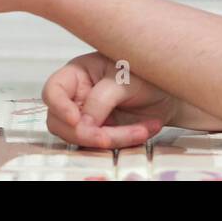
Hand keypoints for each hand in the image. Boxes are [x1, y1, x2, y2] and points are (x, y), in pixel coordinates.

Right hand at [42, 52, 172, 148]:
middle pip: (59, 122)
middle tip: (108, 136)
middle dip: (86, 133)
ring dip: (110, 139)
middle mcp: (77, 97)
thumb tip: (83, 124)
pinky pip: (101, 146)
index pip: (53, 90)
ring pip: (81, 138)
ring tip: (140, 130)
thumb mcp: (123, 79)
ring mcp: (88, 117)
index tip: (76, 119)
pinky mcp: (101, 133)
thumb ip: (101, 99)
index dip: (59, 107)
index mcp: (77, 74)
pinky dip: (122, 142)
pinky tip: (143, 130)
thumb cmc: (145, 74)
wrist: (168, 92)